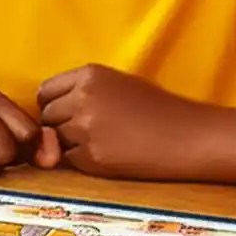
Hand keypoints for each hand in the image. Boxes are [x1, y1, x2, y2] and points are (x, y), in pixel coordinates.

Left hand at [37, 64, 215, 178]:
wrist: (190, 137)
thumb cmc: (158, 110)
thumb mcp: (118, 84)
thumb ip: (82, 91)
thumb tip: (47, 107)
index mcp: (89, 74)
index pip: (45, 91)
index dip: (52, 105)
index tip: (66, 114)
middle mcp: (83, 97)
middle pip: (46, 117)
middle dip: (58, 126)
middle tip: (87, 133)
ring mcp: (85, 128)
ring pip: (54, 140)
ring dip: (69, 145)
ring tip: (102, 143)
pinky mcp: (92, 156)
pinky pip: (69, 160)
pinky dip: (82, 161)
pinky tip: (109, 156)